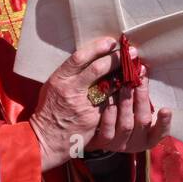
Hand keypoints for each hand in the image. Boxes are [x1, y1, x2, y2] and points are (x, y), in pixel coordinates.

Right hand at [28, 37, 120, 170]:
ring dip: (125, 76)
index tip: (111, 42)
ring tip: (137, 68)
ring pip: (108, 86)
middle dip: (116, 58)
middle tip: (130, 52)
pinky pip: (111, 103)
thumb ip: (69, 74)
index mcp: (59, 79)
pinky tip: (132, 88)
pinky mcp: (93, 119)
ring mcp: (83, 105)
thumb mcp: (52, 87)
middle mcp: (70, 90)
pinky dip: (122, 94)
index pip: (79, 57)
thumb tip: (90, 58)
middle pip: (97, 68)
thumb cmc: (49, 111)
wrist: (45, 139)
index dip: (97, 48)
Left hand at [86, 44, 171, 155]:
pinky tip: (109, 99)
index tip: (166, 109)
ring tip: (124, 85)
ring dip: (126, 103)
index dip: (164, 122)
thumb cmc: (122, 114)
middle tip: (139, 78)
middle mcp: (135, 143)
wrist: (96, 132)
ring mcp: (119, 144)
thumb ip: (141, 97)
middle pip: (142, 121)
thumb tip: (140, 69)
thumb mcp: (136, 109)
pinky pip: (107, 128)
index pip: (161, 132)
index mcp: (148, 137)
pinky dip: (110, 113)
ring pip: (126, 124)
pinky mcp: (103, 142)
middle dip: (142, 97)